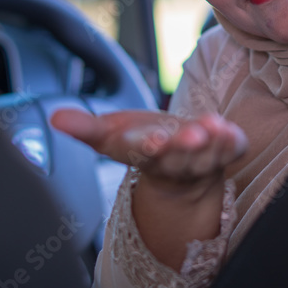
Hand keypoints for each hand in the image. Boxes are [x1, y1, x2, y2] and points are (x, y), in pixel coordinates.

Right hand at [50, 109, 246, 189]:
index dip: (148, 147)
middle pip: (179, 156)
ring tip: (212, 127)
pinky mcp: (225, 152)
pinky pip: (231, 150)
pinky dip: (231, 142)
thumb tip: (55, 118)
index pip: (144, 152)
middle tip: (190, 136)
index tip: (150, 141)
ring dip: (211, 143)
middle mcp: (174, 160)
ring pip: (207, 154)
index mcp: (143, 154)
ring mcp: (202, 159)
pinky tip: (230, 129)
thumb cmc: (139, 143)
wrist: (176, 169)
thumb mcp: (108, 135)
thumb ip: (84, 128)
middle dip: (184, 146)